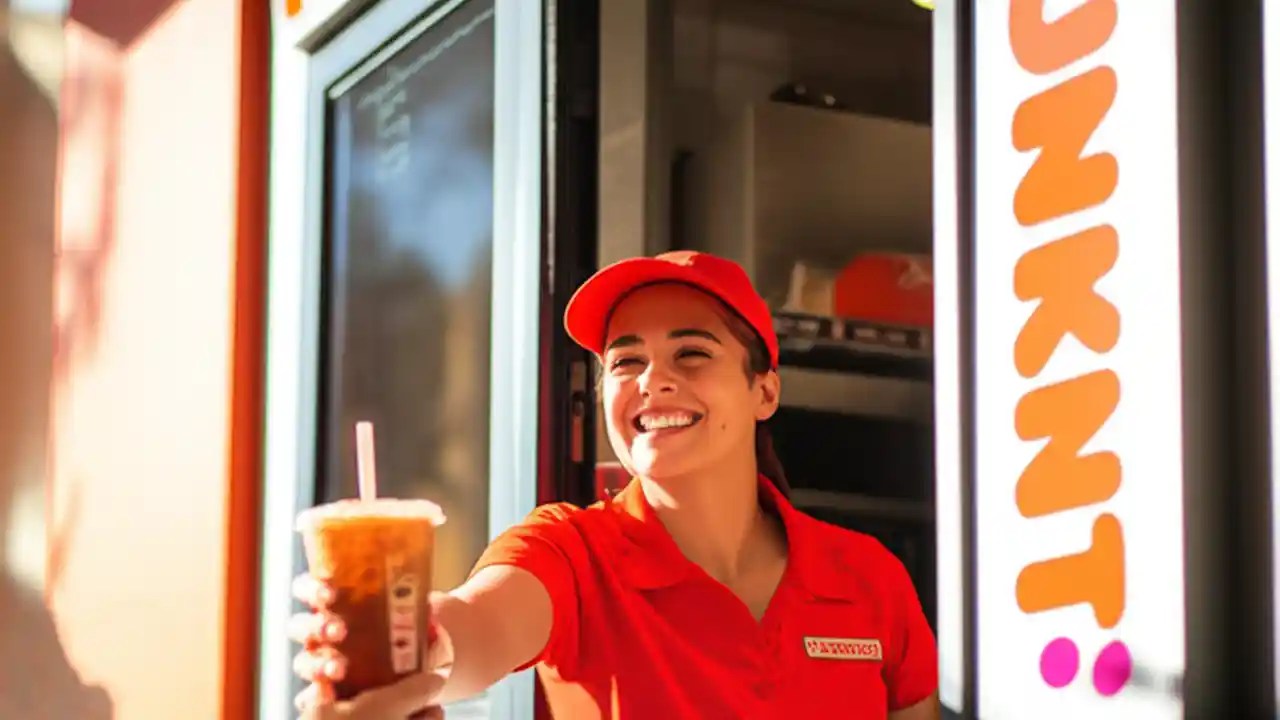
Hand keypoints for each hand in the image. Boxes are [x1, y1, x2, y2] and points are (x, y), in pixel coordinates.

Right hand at [289, 574, 448, 718]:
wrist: (404, 664)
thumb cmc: (396, 630)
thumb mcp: (401, 616)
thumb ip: (409, 610)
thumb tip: (430, 607)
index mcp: (331, 604)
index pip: (308, 589)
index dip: (313, 588)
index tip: (330, 593)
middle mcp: (318, 632)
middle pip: (301, 625)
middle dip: (317, 627)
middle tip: (338, 631)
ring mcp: (317, 661)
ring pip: (303, 660)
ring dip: (317, 663)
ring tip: (338, 669)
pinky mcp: (321, 690)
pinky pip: (307, 694)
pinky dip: (314, 695)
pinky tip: (327, 694)